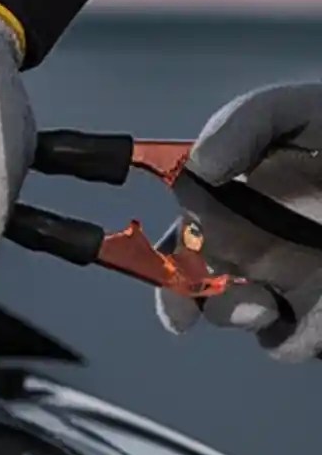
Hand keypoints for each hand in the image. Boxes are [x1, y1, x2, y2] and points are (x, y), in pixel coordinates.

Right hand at [156, 83, 321, 361]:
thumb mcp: (307, 111)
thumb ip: (247, 121)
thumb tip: (198, 163)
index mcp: (242, 188)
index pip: (179, 219)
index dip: (150, 246)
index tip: (149, 260)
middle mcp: (257, 235)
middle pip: (188, 277)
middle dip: (177, 297)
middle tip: (186, 306)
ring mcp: (289, 277)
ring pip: (231, 312)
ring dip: (231, 313)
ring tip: (260, 305)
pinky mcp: (318, 315)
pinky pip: (287, 342)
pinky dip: (293, 337)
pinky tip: (316, 314)